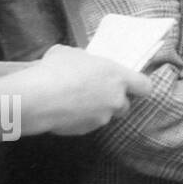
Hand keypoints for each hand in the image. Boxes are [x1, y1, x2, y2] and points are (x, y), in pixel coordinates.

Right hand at [16, 45, 153, 135]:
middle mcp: (115, 99)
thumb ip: (85, 60)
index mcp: (118, 77)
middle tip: (98, 94)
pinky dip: (80, 120)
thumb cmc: (56, 69)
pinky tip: (64, 111)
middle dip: (115, 101)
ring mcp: (102, 117)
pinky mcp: (86, 130)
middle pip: (125, 105)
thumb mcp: (71, 53)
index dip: (140, 86)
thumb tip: (81, 62)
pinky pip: (87, 124)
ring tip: (76, 102)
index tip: (132, 86)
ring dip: (97, 111)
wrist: (38, 97)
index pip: (145, 86)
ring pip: (106, 116)